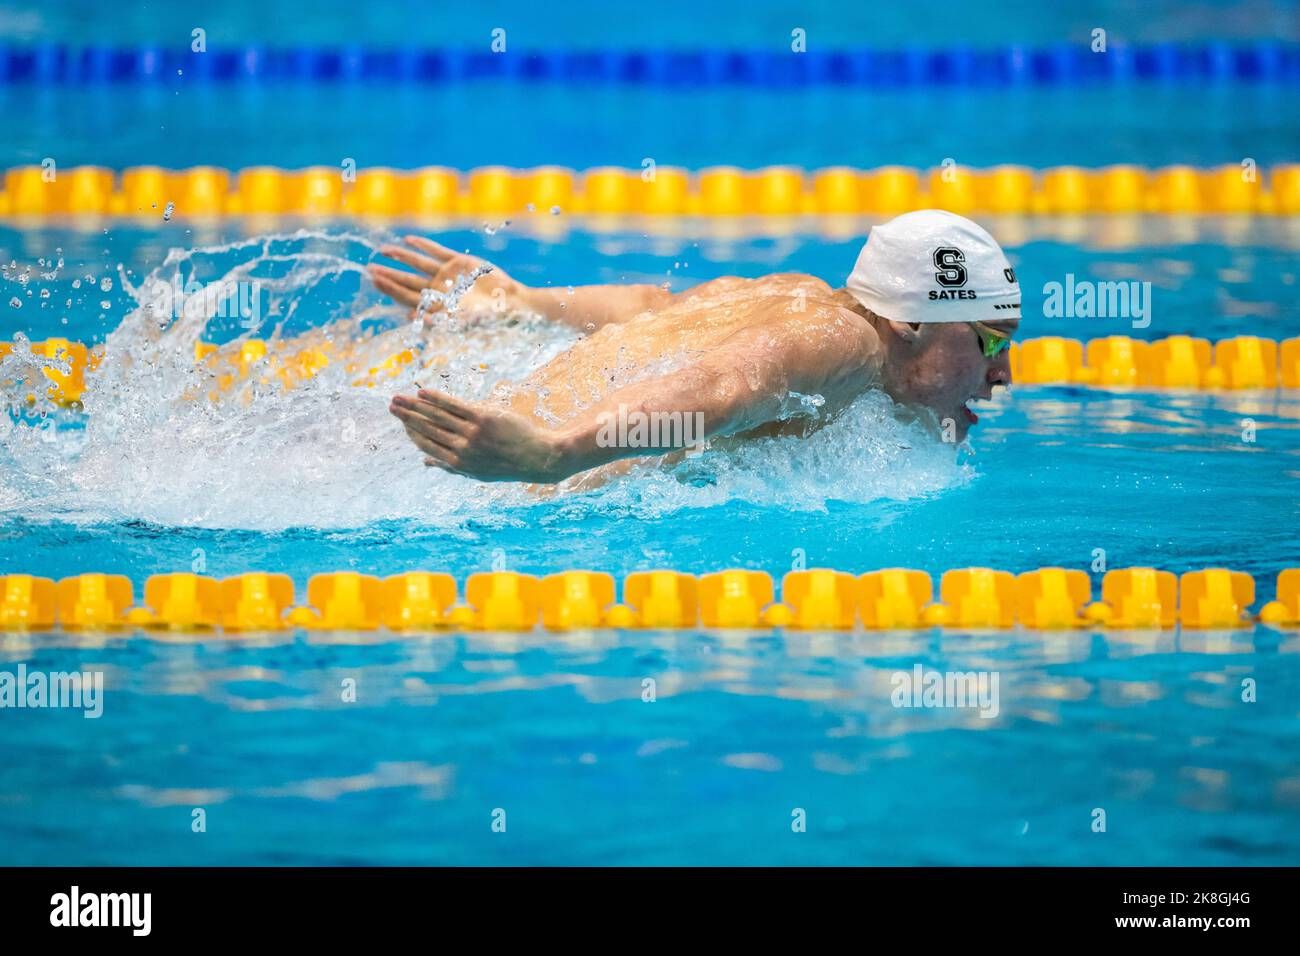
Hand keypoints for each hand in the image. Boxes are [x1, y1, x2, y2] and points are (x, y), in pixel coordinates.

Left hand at [368, 235, 529, 317]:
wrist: (513, 303)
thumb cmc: (489, 318)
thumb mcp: (462, 322)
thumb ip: (436, 320)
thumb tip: (408, 319)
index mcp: (438, 305)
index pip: (407, 296)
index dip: (390, 288)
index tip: (373, 280)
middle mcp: (440, 290)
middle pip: (408, 280)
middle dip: (389, 274)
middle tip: (369, 268)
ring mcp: (449, 275)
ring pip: (419, 263)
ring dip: (401, 256)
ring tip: (383, 250)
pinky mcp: (461, 262)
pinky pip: (438, 252)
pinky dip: (423, 245)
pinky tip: (408, 240)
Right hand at [390, 388, 567, 482]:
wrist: (538, 458)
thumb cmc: (507, 465)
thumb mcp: (477, 473)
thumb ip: (450, 467)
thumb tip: (424, 464)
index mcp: (458, 464)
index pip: (427, 445)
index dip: (411, 433)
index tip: (400, 423)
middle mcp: (462, 449)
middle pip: (427, 429)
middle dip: (406, 416)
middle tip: (391, 405)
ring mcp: (472, 433)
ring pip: (437, 416)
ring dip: (415, 405)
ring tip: (400, 397)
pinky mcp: (483, 417)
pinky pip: (454, 405)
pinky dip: (436, 398)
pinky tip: (423, 392)